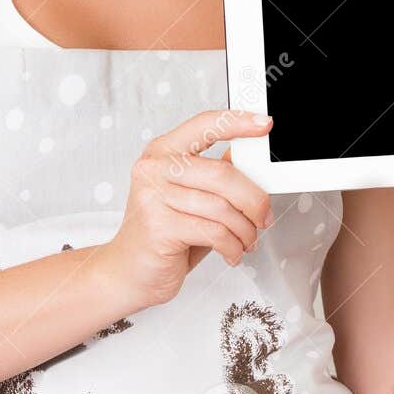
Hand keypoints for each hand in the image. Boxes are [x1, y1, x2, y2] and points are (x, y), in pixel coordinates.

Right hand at [97, 109, 275, 309]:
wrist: (129, 271)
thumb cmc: (163, 233)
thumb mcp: (191, 197)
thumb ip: (216, 177)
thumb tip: (250, 162)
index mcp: (162, 151)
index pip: (204, 125)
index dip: (238, 122)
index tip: (263, 125)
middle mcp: (154, 169)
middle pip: (222, 173)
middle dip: (254, 199)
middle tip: (263, 216)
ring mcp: (154, 197)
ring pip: (222, 207)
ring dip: (245, 229)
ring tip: (246, 239)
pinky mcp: (159, 226)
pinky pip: (214, 232)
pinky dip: (232, 246)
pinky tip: (231, 251)